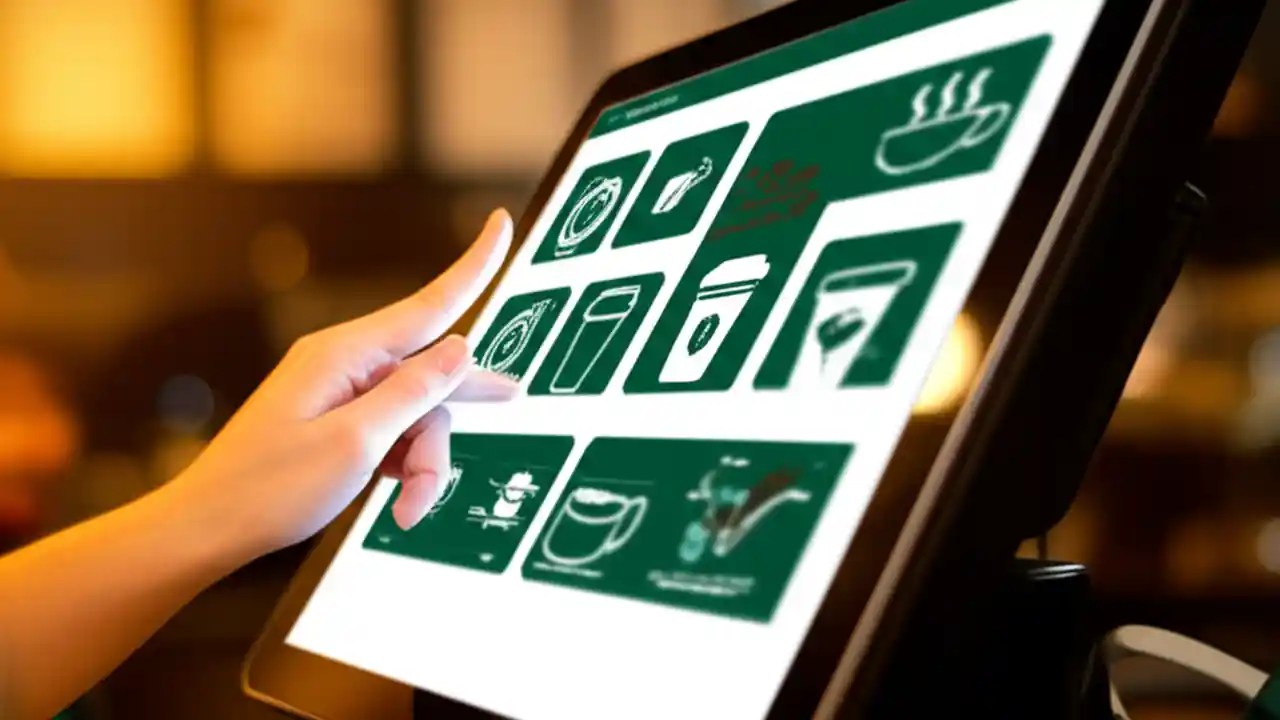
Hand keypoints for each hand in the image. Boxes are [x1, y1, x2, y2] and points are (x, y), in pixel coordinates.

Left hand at [166, 209, 516, 563]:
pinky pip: (394, 434)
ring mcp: (341, 394)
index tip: (502, 224)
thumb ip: (415, 392)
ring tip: (408, 506)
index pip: (429, 304)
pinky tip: (395, 501)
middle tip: (512, 399)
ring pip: (417, 414)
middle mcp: (345, 364)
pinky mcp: (338, 423)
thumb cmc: (267, 488)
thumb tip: (461, 348)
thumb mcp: (356, 442)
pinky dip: (402, 469)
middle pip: (430, 375)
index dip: (474, 266)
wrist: (208, 529)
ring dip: (422, 463)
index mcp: (345, 355)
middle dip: (452, 418)